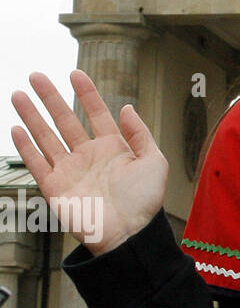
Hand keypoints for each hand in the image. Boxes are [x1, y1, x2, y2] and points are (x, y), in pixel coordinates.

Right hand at [11, 71, 167, 256]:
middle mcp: (88, 155)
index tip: (75, 73)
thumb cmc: (145, 201)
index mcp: (113, 147)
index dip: (86, 93)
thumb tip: (126, 106)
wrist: (130, 234)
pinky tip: (16, 128)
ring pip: (46, 136)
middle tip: (36, 75)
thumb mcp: (154, 161)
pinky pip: (37, 163)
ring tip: (19, 94)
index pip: (95, 113)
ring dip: (32, 116)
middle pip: (65, 120)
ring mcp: (70, 170)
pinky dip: (26, 147)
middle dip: (50, 98)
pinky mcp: (55, 187)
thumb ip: (140, 133)